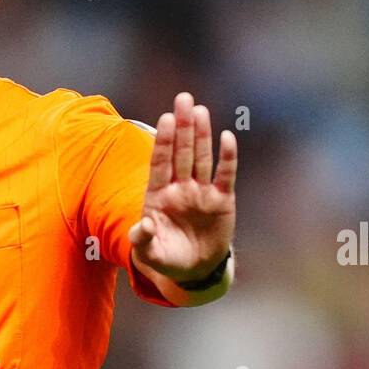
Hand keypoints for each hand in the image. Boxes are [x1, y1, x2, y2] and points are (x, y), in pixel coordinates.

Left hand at [128, 92, 236, 281]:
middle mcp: (180, 187)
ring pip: (202, 158)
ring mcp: (201, 192)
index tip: (165, 118)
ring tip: (200, 111)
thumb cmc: (166, 257)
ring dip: (202, 135)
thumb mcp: (149, 253)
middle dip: (182, 127)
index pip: (160, 162)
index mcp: (158, 195)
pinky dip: (227, 158)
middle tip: (183, 98)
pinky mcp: (222, 201)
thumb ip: (142, 239)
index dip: (163, 141)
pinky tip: (227, 137)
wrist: (193, 269)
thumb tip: (141, 226)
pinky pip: (225, 176)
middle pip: (181, 152)